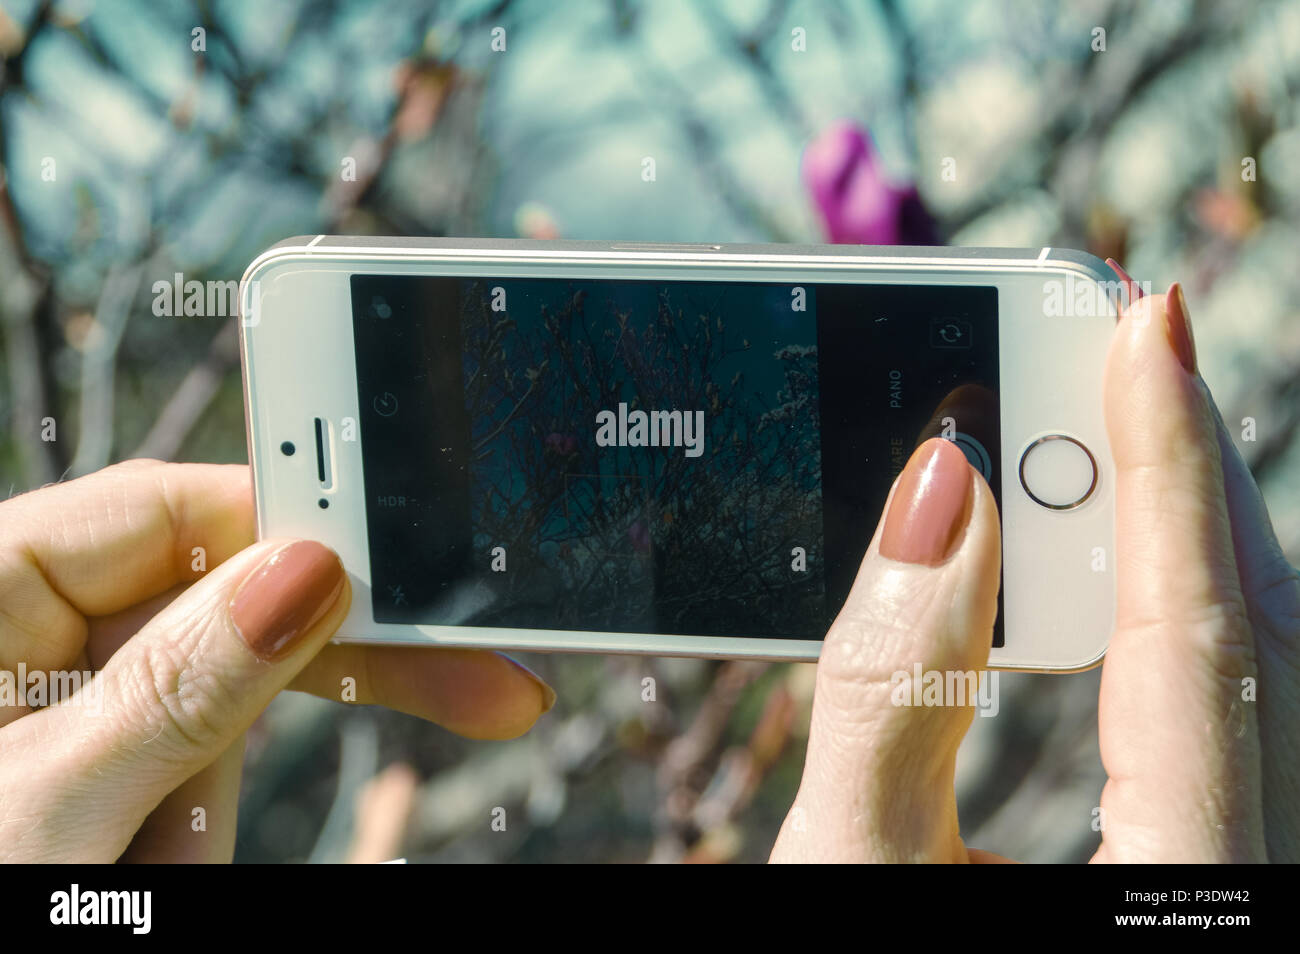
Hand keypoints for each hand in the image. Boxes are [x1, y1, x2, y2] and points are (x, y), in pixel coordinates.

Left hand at [0, 460, 554, 861]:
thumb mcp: (46, 808)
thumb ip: (177, 687)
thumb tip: (305, 571)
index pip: (171, 507)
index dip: (294, 527)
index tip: (405, 571)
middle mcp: (31, 627)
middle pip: (226, 600)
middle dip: (327, 667)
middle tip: (484, 690)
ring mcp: (70, 697)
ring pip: (223, 703)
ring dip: (213, 798)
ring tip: (150, 863)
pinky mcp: (100, 757)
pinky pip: (197, 763)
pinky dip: (195, 824)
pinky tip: (152, 860)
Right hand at [770, 284, 1299, 862]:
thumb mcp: (847, 869)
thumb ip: (888, 687)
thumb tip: (938, 496)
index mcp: (1198, 897)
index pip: (1202, 638)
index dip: (1164, 464)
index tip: (1138, 321)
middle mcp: (1259, 873)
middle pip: (1256, 639)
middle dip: (1181, 478)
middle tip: (1106, 356)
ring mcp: (1246, 862)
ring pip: (1257, 673)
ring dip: (1176, 543)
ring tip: (1095, 442)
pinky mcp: (1214, 857)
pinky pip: (1225, 716)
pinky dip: (1171, 622)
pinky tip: (1106, 577)